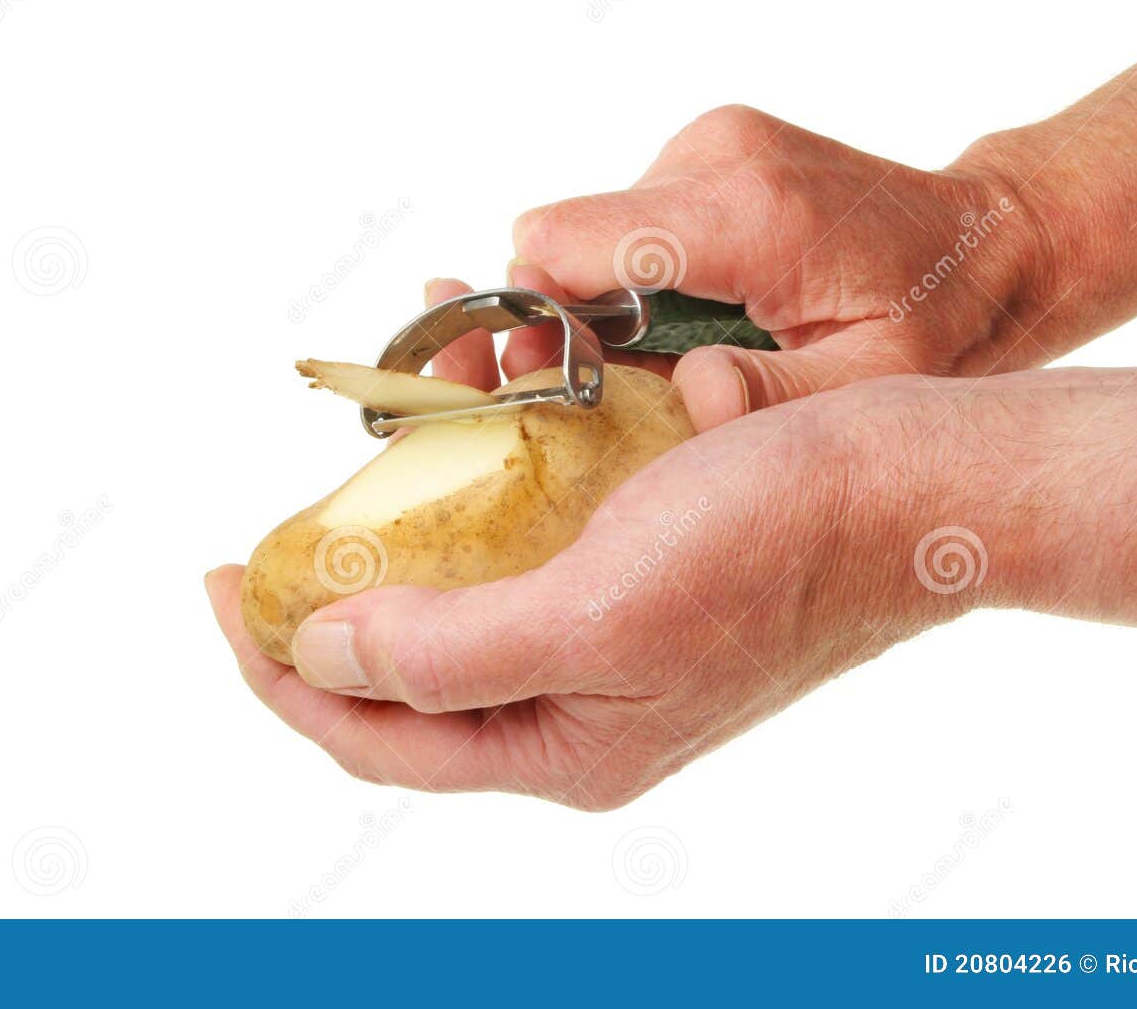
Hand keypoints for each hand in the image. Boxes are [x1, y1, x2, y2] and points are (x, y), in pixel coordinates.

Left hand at [206, 280, 959, 808]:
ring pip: (470, 579)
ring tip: (401, 406)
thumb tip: (321, 655)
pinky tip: (487, 392)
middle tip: (294, 505)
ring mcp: (613, 632)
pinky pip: (530, 523)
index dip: (281, 668)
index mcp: (568, 743)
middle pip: (411, 663)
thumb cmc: (776, 542)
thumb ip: (446, 653)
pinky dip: (490, 465)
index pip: (378, 734)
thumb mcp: (598, 612)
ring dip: (421, 499)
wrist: (912, 476)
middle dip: (342, 577)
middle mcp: (582, 700)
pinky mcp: (640, 562)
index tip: (224, 581)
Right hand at [504, 104, 1050, 430]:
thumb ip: (769, 400)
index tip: (572, 374)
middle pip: (563, 238)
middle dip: (574, 313)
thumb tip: (678, 397)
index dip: (545, 315)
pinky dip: (646, 271)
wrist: (991, 240)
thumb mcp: (873, 385)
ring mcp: (712, 139)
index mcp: (749, 212)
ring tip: (695, 344)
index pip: (564, 240)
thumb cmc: (940, 320)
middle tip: (629, 378)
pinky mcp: (711, 143)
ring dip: (617, 297)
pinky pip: (630, 217)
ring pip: (592, 231)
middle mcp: (718, 154)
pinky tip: (709, 309)